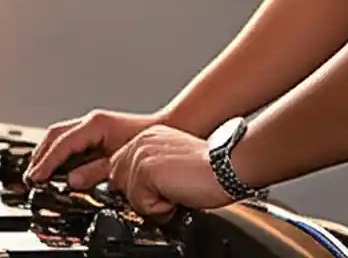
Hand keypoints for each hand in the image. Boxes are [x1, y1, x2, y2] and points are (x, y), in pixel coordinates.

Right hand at [25, 109, 165, 188]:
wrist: (171, 128)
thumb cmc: (151, 140)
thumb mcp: (121, 160)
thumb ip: (96, 171)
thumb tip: (72, 181)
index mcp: (96, 124)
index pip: (62, 143)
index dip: (47, 162)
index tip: (37, 177)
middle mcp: (91, 121)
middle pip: (54, 136)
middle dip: (40, 157)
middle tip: (31, 178)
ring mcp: (92, 125)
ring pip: (59, 137)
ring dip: (46, 154)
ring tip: (38, 173)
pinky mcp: (95, 132)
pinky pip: (69, 140)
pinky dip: (58, 153)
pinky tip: (56, 166)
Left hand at [108, 125, 231, 217]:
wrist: (228, 167)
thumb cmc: (213, 170)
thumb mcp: (176, 164)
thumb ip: (153, 170)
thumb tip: (139, 190)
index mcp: (149, 138)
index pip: (120, 167)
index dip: (135, 187)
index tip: (158, 192)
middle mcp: (142, 142)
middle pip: (118, 181)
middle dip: (140, 195)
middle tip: (170, 193)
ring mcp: (141, 154)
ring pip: (128, 195)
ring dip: (151, 203)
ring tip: (176, 193)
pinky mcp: (145, 169)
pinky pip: (140, 204)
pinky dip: (159, 209)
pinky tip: (177, 195)